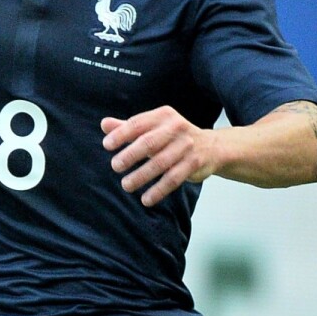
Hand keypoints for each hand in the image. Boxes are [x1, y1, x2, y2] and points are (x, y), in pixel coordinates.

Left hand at [101, 107, 217, 207]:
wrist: (212, 146)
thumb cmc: (174, 137)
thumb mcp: (153, 128)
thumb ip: (129, 127)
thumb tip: (104, 124)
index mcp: (163, 116)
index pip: (138, 123)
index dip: (121, 134)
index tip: (107, 145)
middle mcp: (176, 128)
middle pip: (149, 142)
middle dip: (130, 155)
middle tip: (115, 166)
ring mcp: (187, 146)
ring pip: (160, 163)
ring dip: (141, 176)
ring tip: (126, 185)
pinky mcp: (194, 163)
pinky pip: (173, 179)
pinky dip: (158, 190)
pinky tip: (146, 199)